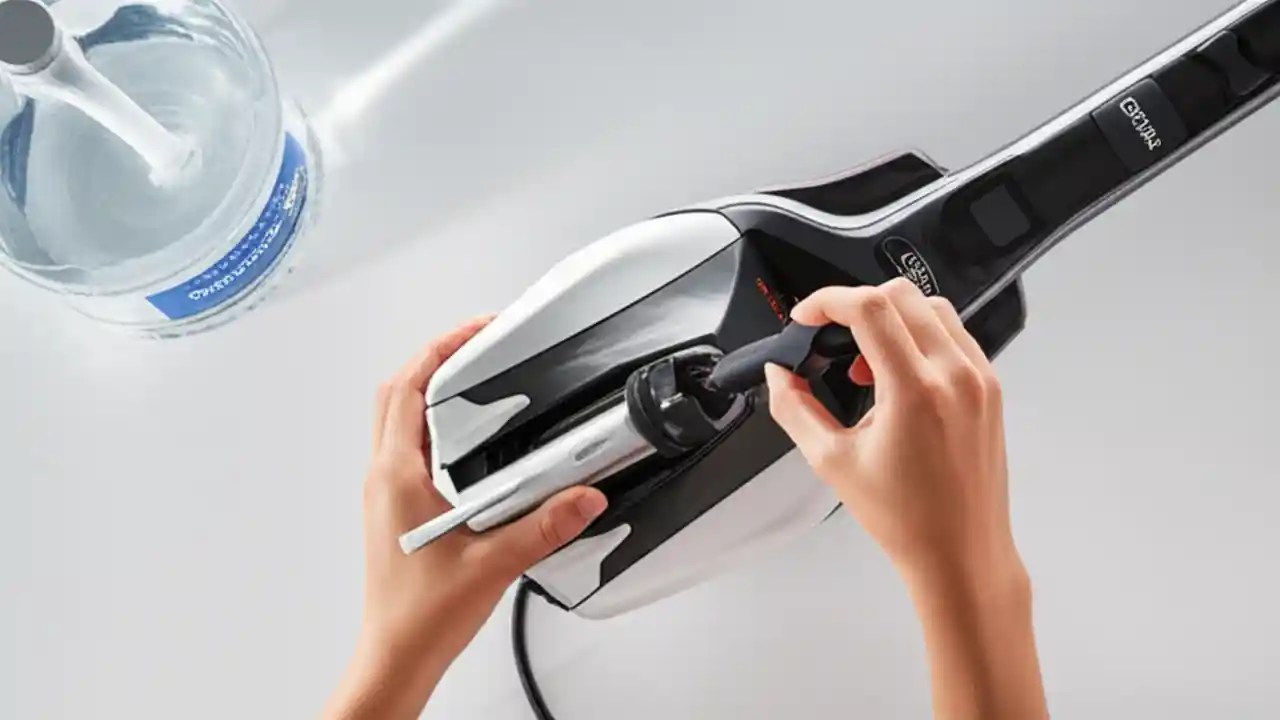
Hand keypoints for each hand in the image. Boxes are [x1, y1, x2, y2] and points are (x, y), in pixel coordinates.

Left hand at [324, 318, 608, 719]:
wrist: (396, 657)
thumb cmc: (419, 618)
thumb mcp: (493, 564)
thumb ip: (545, 525)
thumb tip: (584, 494)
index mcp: (397, 476)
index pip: (409, 388)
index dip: (442, 349)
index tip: (478, 331)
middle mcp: (385, 478)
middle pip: (398, 393)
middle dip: (436, 358)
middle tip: (479, 342)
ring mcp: (387, 493)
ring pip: (400, 419)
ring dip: (431, 389)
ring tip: (476, 375)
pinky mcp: (398, 509)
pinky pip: (409, 448)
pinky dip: (435, 425)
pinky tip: (469, 437)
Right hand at [765, 279, 1046, 719]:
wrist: (962, 554)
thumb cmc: (906, 520)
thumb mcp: (832, 462)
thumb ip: (795, 408)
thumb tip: (779, 375)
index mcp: (916, 391)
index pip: (870, 308)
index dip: (828, 301)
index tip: (806, 318)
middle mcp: (955, 376)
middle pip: (902, 295)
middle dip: (856, 304)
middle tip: (830, 335)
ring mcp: (980, 380)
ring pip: (931, 308)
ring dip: (890, 318)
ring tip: (864, 363)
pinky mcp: (991, 389)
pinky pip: (953, 336)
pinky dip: (919, 337)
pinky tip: (896, 375)